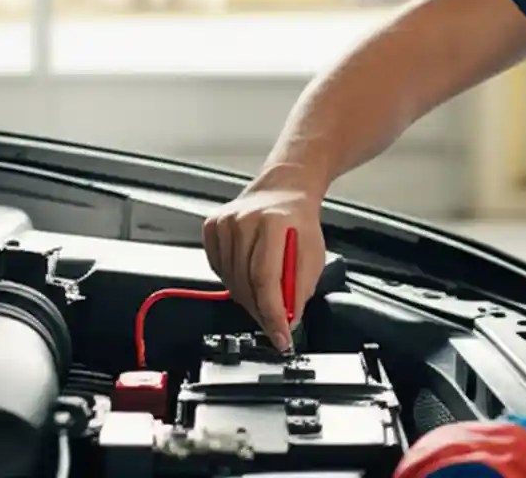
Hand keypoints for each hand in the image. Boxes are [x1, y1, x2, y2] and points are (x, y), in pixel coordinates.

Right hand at [202, 164, 326, 350]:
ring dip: (248, 298)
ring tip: (264, 295)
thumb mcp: (313, 254)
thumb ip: (300, 288)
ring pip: (230, 280)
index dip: (272, 313)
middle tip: (274, 323)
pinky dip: (233, 280)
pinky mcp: (212, 226)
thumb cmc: (299, 220)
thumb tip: (287, 321)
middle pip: (245, 283)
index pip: (266, 279)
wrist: (282, 190)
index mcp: (273, 222)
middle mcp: (244, 220)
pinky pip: (218, 269)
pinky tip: (248, 274)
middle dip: (261, 311)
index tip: (280, 336)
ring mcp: (224, 222)